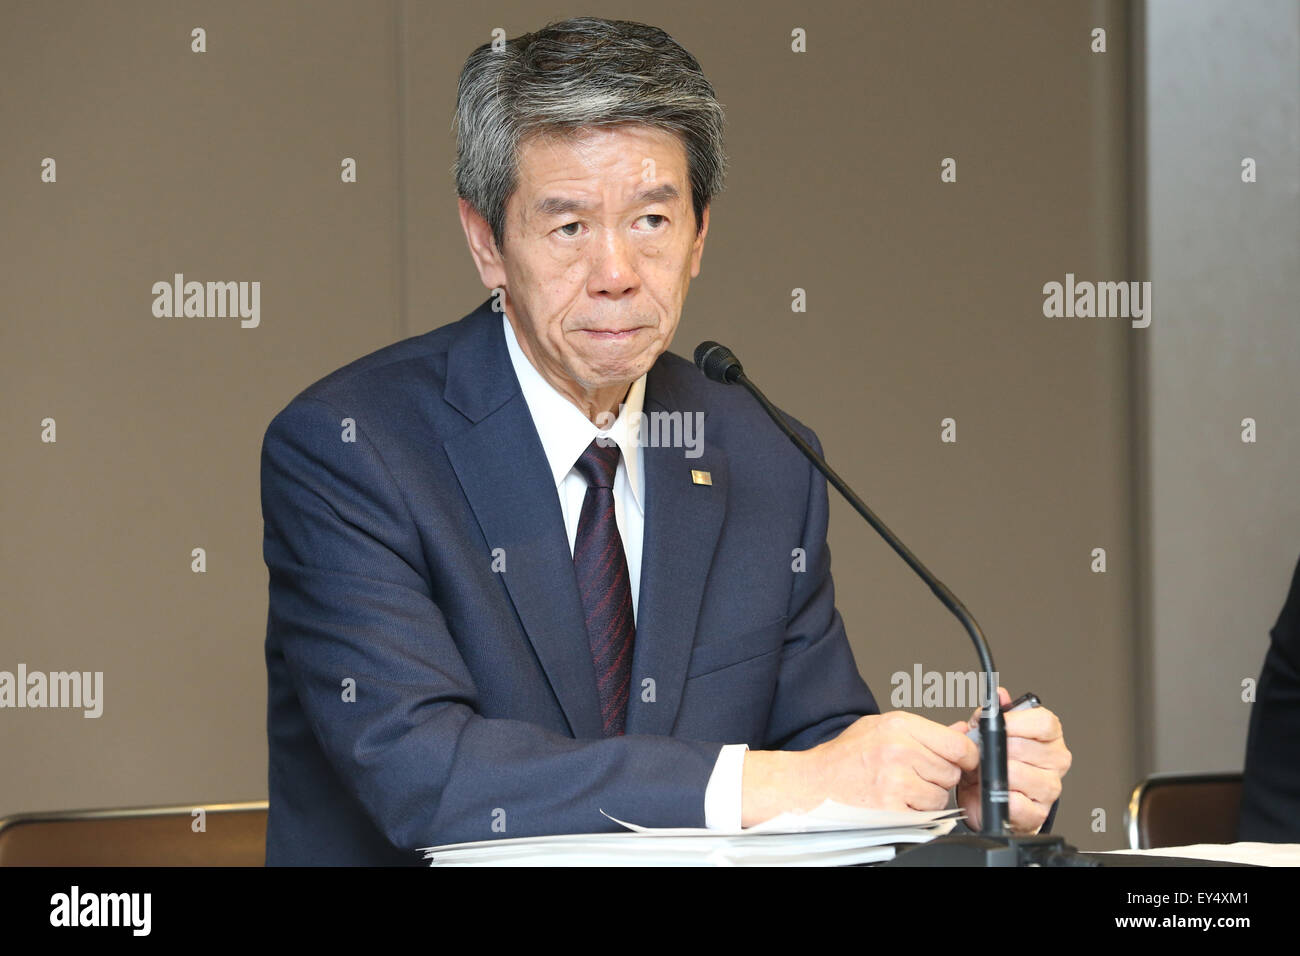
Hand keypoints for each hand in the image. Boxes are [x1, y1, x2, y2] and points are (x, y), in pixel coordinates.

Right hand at [806, 711, 980, 812]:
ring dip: (928, 796)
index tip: (964, 760)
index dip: (966, 755)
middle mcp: (899, 749)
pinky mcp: (892, 808)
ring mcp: (896, 780)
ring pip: (941, 794)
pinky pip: (926, 814)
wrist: (814, 784)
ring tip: (901, 788)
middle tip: (914, 774)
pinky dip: (916, 813)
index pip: (956, 743)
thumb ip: (922, 731)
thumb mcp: (881, 728)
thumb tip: (959, 731)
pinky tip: (896, 802)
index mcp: (899, 725)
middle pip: (951, 770)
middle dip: (939, 776)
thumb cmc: (844, 757)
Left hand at [949, 687, 1071, 833]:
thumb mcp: (987, 732)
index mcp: (1049, 736)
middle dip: (996, 749)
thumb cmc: (991, 762)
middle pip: (1026, 747)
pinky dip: (1001, 797)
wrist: (985, 799)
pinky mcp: (1038, 814)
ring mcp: (1050, 788)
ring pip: (1019, 774)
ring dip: (995, 773)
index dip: (1015, 722)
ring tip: (986, 773)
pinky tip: (995, 793)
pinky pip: (1018, 804)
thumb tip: (1000, 695)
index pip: (1044, 722)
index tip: (995, 725)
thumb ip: (992, 712)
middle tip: (982, 752)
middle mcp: (1056, 761)